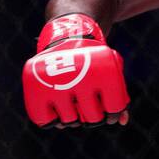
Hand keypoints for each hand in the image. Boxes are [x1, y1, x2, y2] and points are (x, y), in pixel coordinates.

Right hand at [21, 13, 129, 127]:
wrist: (69, 36)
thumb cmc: (93, 59)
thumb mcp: (110, 71)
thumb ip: (119, 95)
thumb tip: (121, 122)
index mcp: (102, 75)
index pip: (113, 110)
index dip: (114, 114)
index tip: (110, 110)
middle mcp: (78, 80)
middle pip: (91, 120)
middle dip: (93, 116)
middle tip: (89, 105)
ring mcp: (56, 85)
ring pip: (68, 122)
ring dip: (71, 117)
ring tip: (71, 102)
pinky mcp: (36, 89)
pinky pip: (44, 120)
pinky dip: (50, 119)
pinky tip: (57, 108)